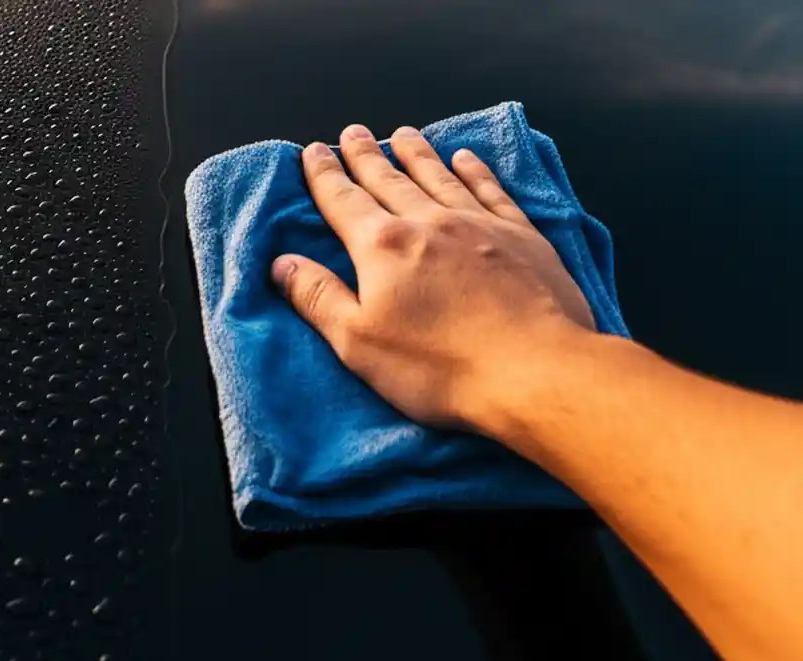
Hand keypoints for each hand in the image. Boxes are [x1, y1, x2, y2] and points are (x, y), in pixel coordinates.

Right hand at [272, 125, 594, 431]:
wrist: (534, 369)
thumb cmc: (440, 367)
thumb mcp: (358, 342)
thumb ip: (318, 297)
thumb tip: (282, 263)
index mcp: (382, 246)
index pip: (343, 201)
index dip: (324, 176)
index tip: (313, 152)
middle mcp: (428, 222)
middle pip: (389, 179)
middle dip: (366, 155)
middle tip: (352, 133)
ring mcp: (478, 224)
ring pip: (438, 176)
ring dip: (417, 153)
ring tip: (403, 134)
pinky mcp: (521, 237)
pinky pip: (490, 190)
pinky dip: (474, 171)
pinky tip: (466, 159)